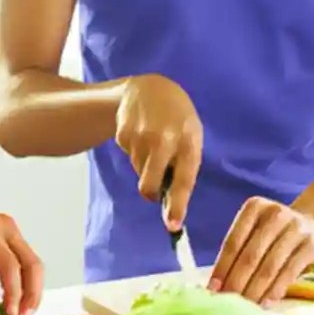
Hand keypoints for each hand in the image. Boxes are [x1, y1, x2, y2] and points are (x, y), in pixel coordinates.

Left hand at [0, 189, 44, 314]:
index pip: (9, 267)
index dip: (13, 295)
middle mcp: (4, 226)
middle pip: (31, 264)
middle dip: (31, 296)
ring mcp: (10, 226)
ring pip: (32, 261)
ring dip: (32, 290)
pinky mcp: (10, 231)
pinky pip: (25, 257)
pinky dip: (25, 279)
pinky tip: (16, 299)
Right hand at [115, 74, 202, 229]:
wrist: (149, 89)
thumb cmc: (178, 118)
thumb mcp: (190, 136)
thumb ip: (184, 164)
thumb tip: (170, 201)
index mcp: (188, 142)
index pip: (183, 180)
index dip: (177, 205)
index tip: (172, 225)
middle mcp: (163, 140)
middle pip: (149, 184)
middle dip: (150, 192)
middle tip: (155, 188)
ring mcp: (140, 137)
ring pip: (138, 172)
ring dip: (145, 166)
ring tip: (153, 143)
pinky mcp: (122, 134)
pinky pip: (129, 158)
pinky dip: (135, 153)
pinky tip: (141, 135)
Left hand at [209, 197, 313, 305]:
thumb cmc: (275, 231)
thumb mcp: (257, 228)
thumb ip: (240, 249)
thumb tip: (218, 284)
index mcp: (254, 208)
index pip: (233, 242)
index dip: (222, 267)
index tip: (212, 289)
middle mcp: (275, 214)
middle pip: (250, 256)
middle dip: (236, 283)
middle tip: (228, 304)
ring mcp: (295, 228)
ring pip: (269, 266)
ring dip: (255, 290)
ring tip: (246, 307)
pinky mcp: (312, 245)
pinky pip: (289, 272)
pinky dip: (275, 290)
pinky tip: (266, 303)